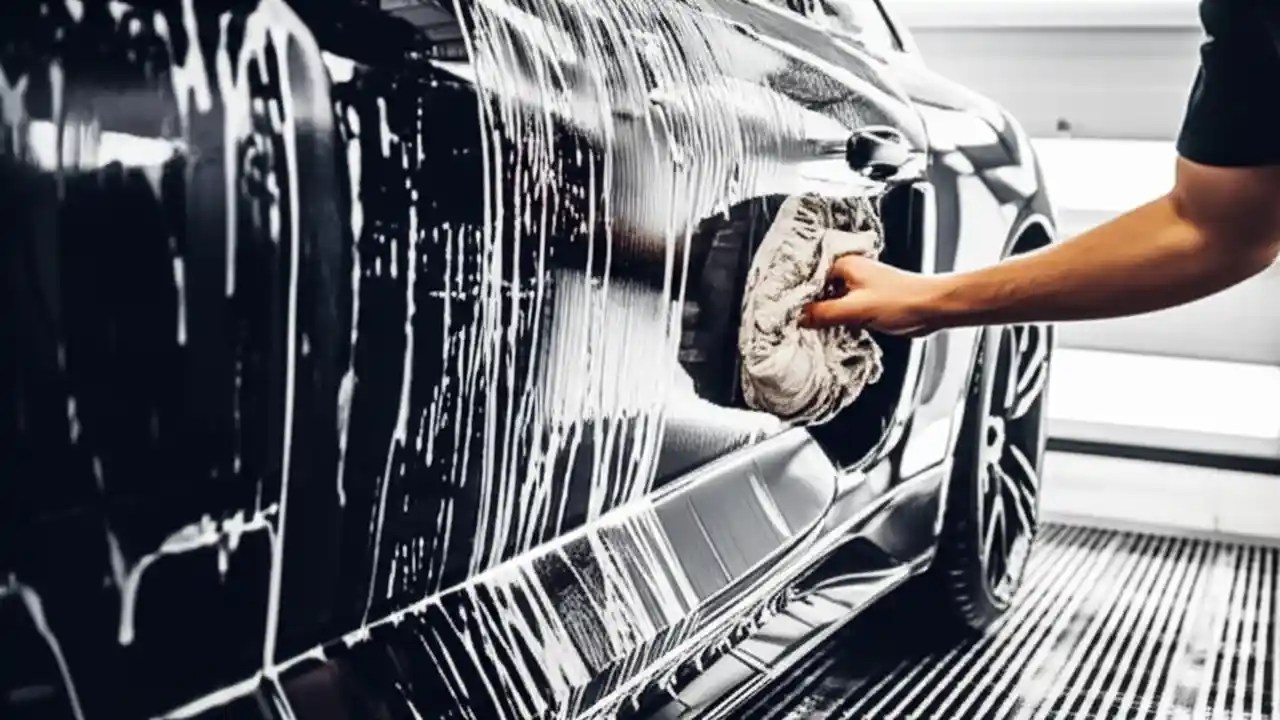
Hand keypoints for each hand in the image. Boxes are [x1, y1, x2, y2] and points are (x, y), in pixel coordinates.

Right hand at [800, 255, 946, 336]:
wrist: (933, 308)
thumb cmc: (902, 301)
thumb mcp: (857, 310)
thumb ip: (825, 313)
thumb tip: (800, 317)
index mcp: (845, 265)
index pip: (809, 277)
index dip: (796, 294)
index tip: (784, 310)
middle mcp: (850, 272)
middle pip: (817, 289)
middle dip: (807, 306)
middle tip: (792, 322)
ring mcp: (858, 288)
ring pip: (830, 301)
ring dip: (822, 314)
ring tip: (807, 328)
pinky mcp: (865, 302)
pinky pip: (842, 310)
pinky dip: (835, 320)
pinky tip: (827, 331)